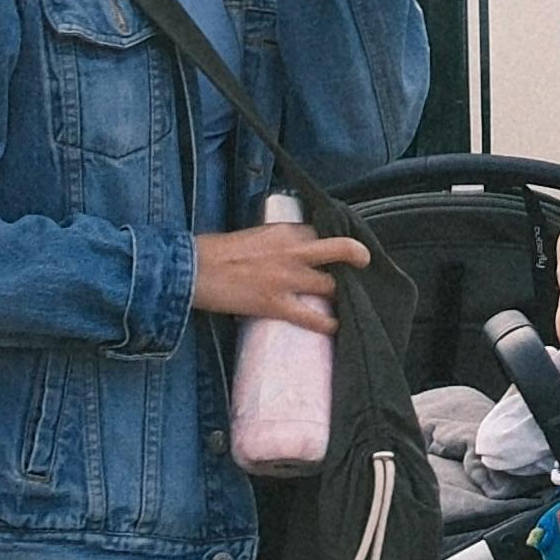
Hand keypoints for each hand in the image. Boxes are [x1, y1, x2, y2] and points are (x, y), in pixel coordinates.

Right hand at [190, 220, 367, 325]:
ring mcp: (287, 278)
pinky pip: (313, 317)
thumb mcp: (253, 235)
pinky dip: (328, 324)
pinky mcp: (277, 304)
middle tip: (364, 264)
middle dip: (357, 257)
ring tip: (348, 302)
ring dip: (342, 295)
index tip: (341, 250)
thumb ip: (276, 242)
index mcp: (285, 231)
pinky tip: (336, 328)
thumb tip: (287, 253)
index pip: (321, 233)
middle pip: (340, 250)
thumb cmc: (216, 252)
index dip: (333, 243)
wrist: (194, 269)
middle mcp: (293, 251)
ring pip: (331, 286)